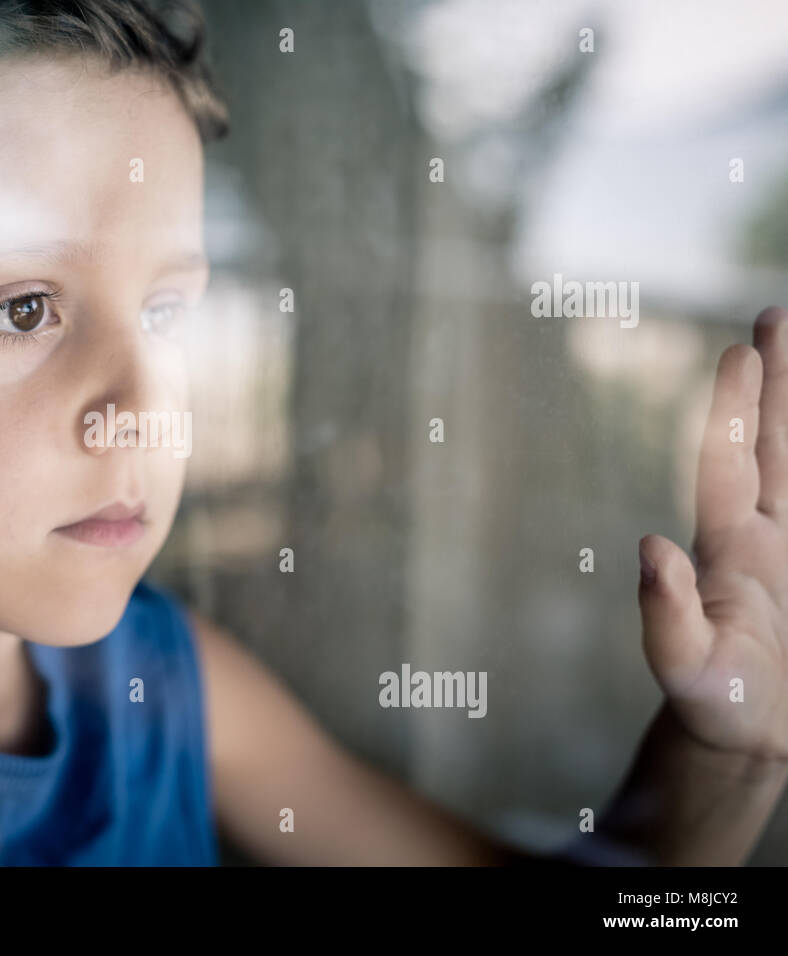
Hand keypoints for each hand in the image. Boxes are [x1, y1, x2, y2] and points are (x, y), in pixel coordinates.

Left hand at [639, 306, 787, 761]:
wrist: (743, 734)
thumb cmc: (711, 704)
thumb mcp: (686, 668)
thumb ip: (664, 616)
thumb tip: (647, 548)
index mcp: (727, 548)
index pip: (729, 462)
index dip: (735, 408)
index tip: (740, 349)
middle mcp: (756, 534)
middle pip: (770, 443)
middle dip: (774, 381)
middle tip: (774, 313)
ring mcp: (785, 548)